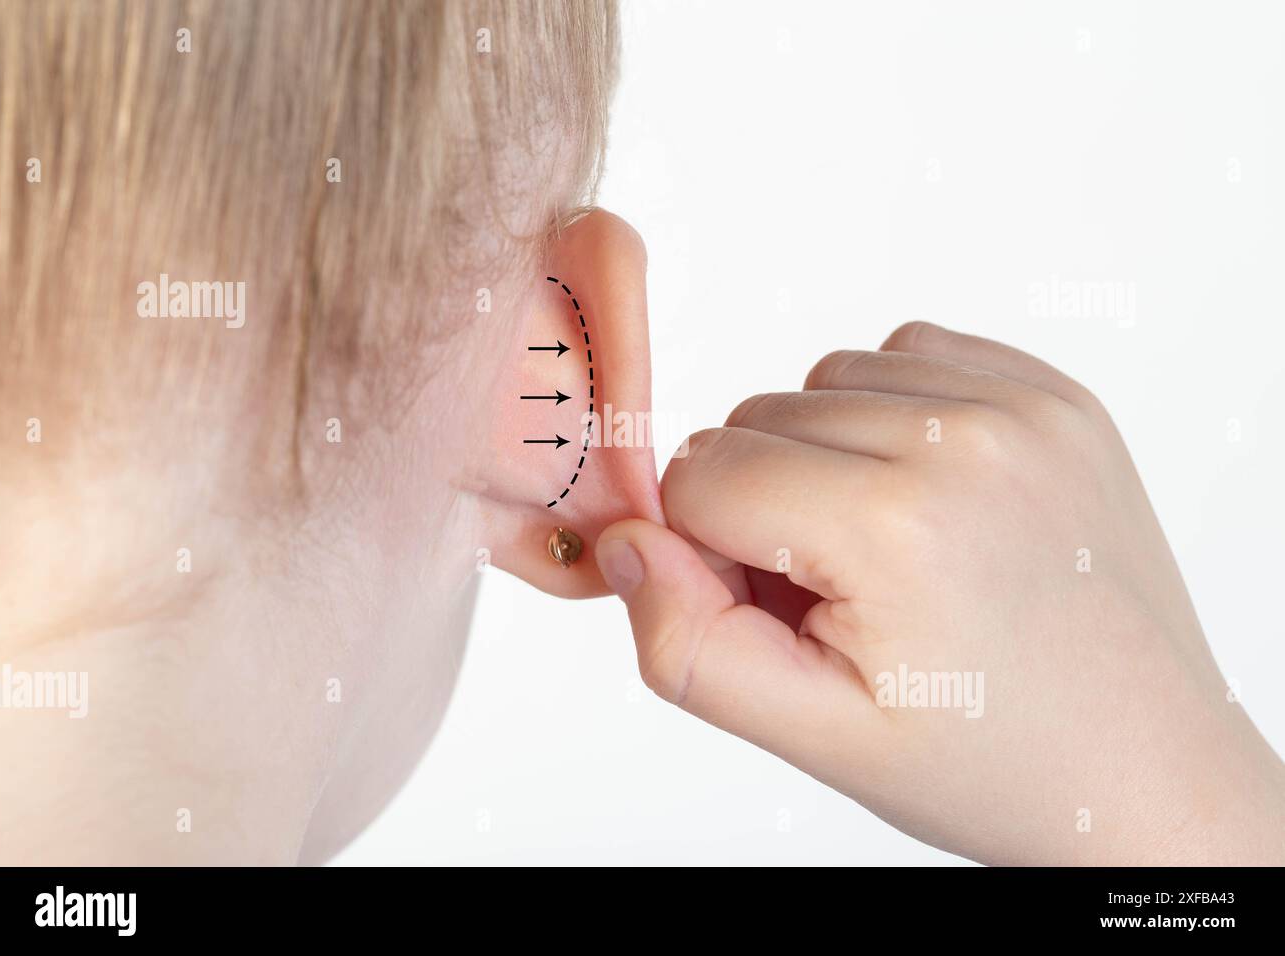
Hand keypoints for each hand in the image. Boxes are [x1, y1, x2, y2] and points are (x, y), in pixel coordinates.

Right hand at [596, 322, 1284, 864]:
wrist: (1142, 768)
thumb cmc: (985, 759)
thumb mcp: (814, 734)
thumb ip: (687, 644)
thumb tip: (621, 539)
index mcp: (895, 523)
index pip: (698, 477)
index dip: (707, 552)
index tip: (777, 610)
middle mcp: (964, 435)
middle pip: (753, 419)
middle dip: (761, 506)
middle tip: (836, 593)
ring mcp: (1022, 404)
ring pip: (820, 380)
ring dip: (819, 454)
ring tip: (882, 548)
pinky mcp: (1054, 392)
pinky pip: (905, 358)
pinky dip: (886, 415)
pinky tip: (923, 497)